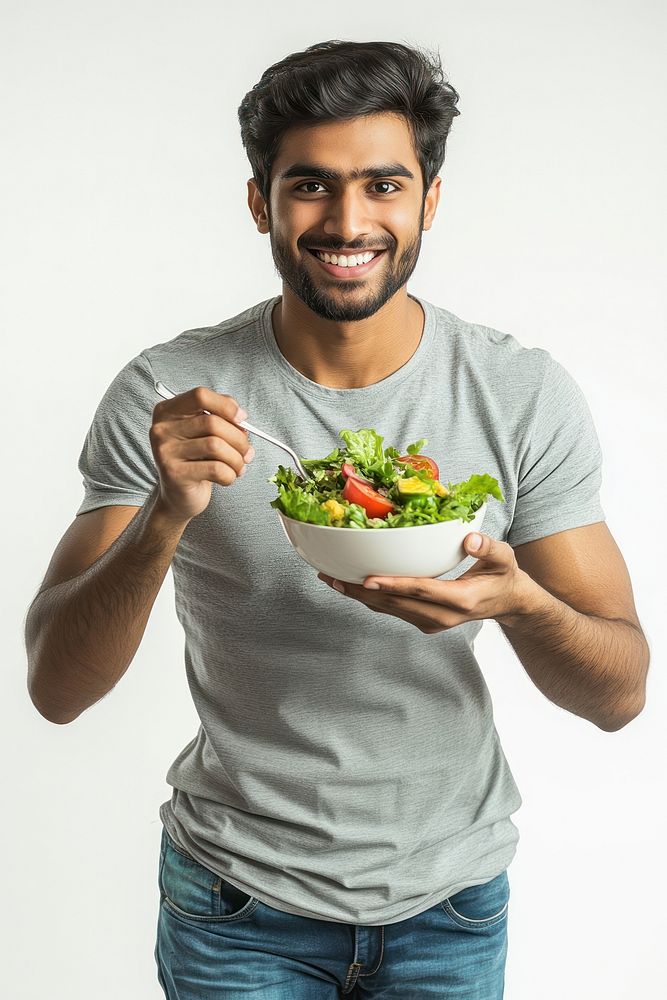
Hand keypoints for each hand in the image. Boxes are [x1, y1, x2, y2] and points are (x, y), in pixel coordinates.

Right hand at [149, 387, 253, 522]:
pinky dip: (230, 474)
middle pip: (212, 422)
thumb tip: (241, 419)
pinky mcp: (173, 473)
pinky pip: (215, 469)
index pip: (200, 396)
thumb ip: (220, 418)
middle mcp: (161, 428)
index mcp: (168, 411)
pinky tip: (228, 478)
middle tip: (247, 452)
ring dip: (236, 459)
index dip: (226, 406)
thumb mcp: (204, 434)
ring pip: (216, 446)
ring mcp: (165, 451)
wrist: (178, 496)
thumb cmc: (195, 460)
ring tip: (239, 466)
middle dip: (238, 439)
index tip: (241, 419)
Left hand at [318, 531, 535, 631]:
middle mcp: (441, 617)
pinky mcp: (423, 623)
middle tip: (331, 576)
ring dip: (358, 596)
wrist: (507, 604)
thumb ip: (489, 548)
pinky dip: (370, 599)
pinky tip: (350, 586)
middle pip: (395, 604)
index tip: (368, 579)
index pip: (422, 591)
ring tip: (330, 579)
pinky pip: (392, 611)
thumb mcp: (504, 558)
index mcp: (460, 600)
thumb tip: (471, 538)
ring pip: (389, 610)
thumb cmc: (503, 576)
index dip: (394, 585)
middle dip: (361, 591)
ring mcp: (431, 623)